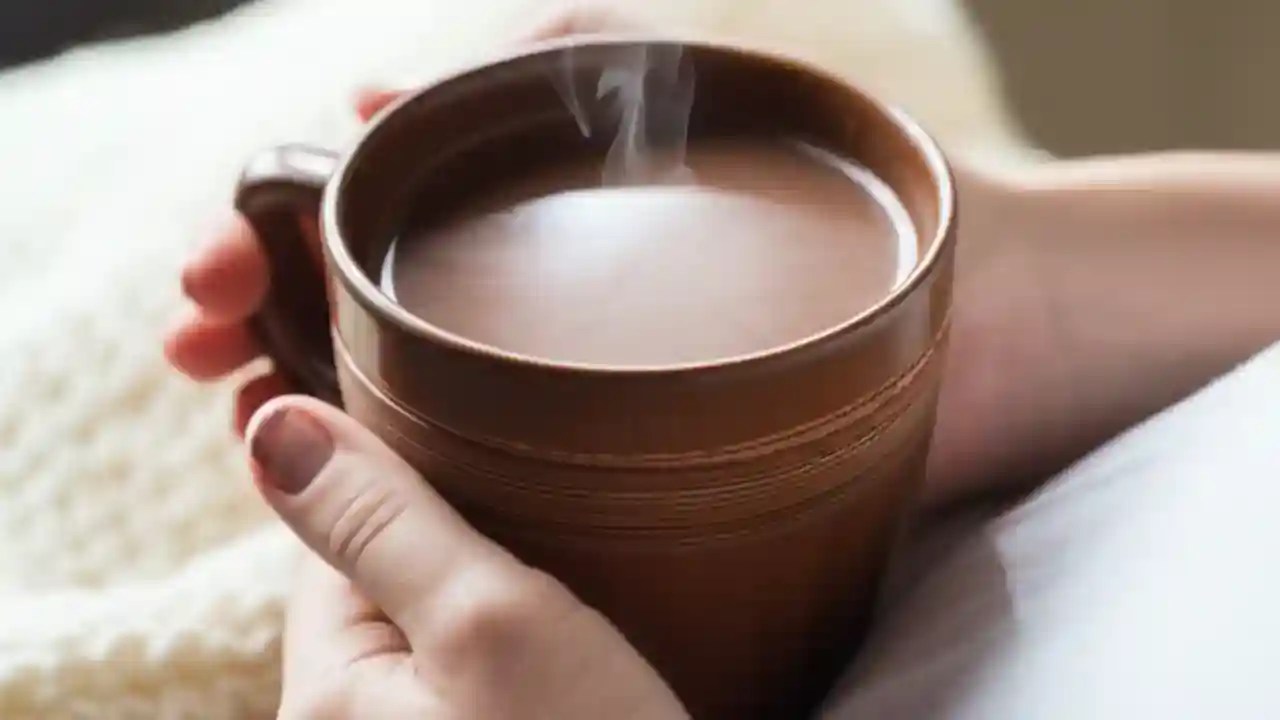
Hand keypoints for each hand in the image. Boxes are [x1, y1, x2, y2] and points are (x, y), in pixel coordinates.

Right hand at [161, 3, 1066, 502]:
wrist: (1030, 326)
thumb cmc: (903, 212)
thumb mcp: (735, 115)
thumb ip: (609, 55)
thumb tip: (461, 47)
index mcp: (572, 218)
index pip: (388, 214)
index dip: (282, 234)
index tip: (212, 267)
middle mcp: (567, 303)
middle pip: (377, 298)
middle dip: (263, 306)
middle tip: (194, 337)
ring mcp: (595, 392)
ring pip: (418, 387)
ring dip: (310, 391)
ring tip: (231, 401)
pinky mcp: (641, 474)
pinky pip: (506, 473)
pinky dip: (412, 472)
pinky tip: (344, 472)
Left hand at [249, 396, 685, 718]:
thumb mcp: (489, 621)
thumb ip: (380, 522)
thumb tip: (269, 424)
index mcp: (324, 697)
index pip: (337, 544)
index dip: (418, 497)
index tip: (498, 486)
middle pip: (385, 594)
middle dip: (461, 559)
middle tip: (554, 556)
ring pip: (433, 644)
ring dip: (493, 614)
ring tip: (569, 616)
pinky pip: (467, 692)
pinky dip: (512, 666)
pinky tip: (569, 676)